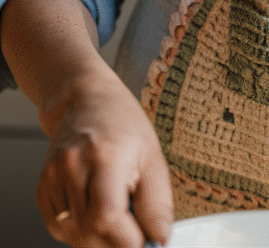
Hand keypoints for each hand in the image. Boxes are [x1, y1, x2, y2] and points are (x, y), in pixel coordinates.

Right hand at [38, 69, 172, 247]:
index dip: (129, 241)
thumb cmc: (123, 125)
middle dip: (116, 244)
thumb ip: (157, 203)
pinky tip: (97, 211)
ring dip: (99, 239)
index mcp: (105, 156)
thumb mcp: (153, 158)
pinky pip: (60, 228)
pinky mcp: (42, 189)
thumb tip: (160, 238)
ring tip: (119, 212)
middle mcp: (72, 167)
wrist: (85, 102)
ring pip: (73, 235)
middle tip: (137, 232)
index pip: (108, 218)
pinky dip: (81, 231)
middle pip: (89, 232)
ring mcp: (52, 179)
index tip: (147, 244)